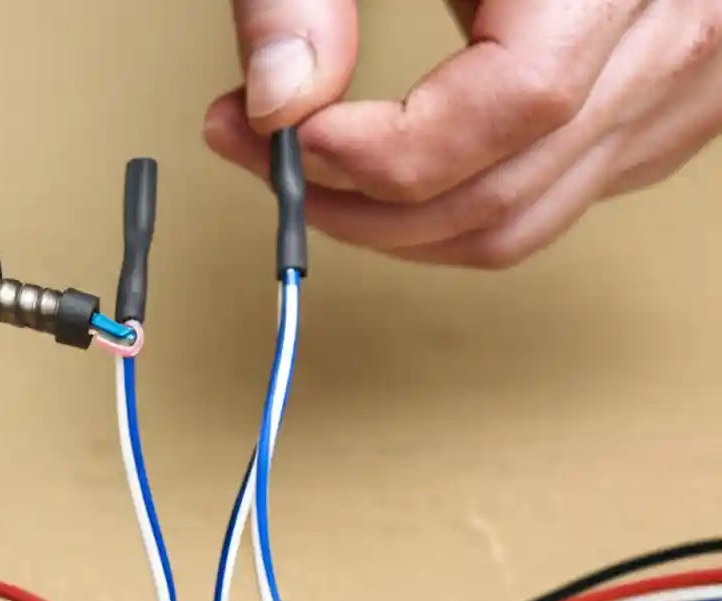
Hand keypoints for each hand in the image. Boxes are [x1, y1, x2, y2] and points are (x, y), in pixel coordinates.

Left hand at [206, 1, 721, 268]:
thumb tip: (277, 101)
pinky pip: (546, 206)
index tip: (287, 138)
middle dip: (357, 200)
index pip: (513, 105)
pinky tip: (387, 169)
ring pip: (520, 223)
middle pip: (500, 192)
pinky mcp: (649, 121)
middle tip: (263, 155)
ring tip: (312, 169)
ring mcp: (673, 92)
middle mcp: (673, 39)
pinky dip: (451, 210)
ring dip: (396, 224)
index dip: (386, 149)